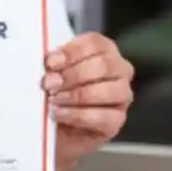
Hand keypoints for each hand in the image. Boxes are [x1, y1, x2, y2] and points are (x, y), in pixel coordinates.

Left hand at [43, 32, 133, 166]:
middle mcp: (119, 69)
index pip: (94, 43)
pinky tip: (59, 113)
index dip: (71, 52)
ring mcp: (122, 95)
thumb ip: (53, 65)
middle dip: (71, 75)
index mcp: (104, 50)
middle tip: (49, 84)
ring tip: (53, 100)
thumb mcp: (52, 73)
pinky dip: (77, 115)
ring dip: (75, 96)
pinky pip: (102, 116)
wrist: (55, 127)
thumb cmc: (55, 91)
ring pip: (106, 91)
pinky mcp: (117, 120)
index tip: (50, 63)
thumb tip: (49, 66)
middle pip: (102, 65)